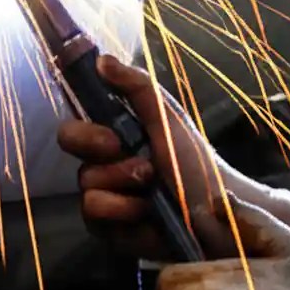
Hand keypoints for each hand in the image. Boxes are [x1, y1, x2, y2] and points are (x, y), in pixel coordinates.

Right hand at [57, 56, 231, 258]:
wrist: (216, 211)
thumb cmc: (195, 161)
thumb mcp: (169, 117)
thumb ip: (136, 86)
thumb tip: (100, 58)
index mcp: (114, 137)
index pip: (74, 128)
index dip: (85, 132)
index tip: (114, 138)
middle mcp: (103, 167)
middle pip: (73, 158)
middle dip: (110, 160)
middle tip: (144, 167)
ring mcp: (103, 199)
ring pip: (86, 187)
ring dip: (125, 187)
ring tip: (154, 192)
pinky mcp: (108, 231)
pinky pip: (96, 216)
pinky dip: (126, 212)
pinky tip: (149, 215)